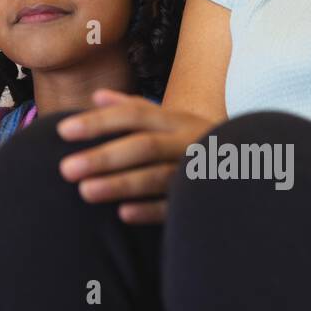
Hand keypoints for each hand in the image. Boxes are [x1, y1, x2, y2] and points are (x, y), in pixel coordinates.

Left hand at [55, 89, 219, 224]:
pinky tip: (123, 214)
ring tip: (85, 192)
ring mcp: (197, 170)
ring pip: (157, 176)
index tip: (63, 130)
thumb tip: (96, 96)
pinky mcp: (204, 199)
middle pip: (143, 145)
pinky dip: (150, 210)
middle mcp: (187, 140)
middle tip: (65, 169)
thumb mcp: (169, 119)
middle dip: (103, 157)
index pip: (134, 114)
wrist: (248, 166)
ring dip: (121, 184)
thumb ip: (133, 108)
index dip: (99, 121)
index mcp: (175, 119)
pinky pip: (175, 206)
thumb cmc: (192, 141)